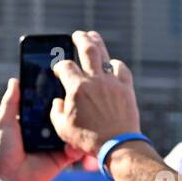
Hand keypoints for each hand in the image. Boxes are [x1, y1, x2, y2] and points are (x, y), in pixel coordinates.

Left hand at [0, 76, 82, 180]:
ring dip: (78, 125)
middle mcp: (46, 132)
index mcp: (33, 122)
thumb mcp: (4, 121)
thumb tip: (14, 80)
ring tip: (85, 115)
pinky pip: (75, 149)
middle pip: (62, 117)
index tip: (66, 85)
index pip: (48, 106)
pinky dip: (79, 143)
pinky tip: (81, 135)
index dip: (56, 97)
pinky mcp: (63, 158)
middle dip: (71, 110)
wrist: (7, 175)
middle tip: (81, 100)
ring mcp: (56, 145)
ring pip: (71, 131)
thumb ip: (11, 101)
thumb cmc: (2, 148)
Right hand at [49, 30, 140, 156]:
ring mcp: (112, 83)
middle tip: (77, 34)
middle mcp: (95, 80)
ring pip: (104, 55)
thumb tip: (58, 102)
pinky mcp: (126, 89)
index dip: (59, 65)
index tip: (59, 69)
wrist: (118, 145)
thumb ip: (56, 111)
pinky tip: (112, 64)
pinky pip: (121, 69)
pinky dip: (116, 64)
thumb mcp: (63, 128)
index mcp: (77, 88)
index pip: (65, 66)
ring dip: (97, 43)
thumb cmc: (88, 139)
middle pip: (87, 50)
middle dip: (80, 39)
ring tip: (93, 36)